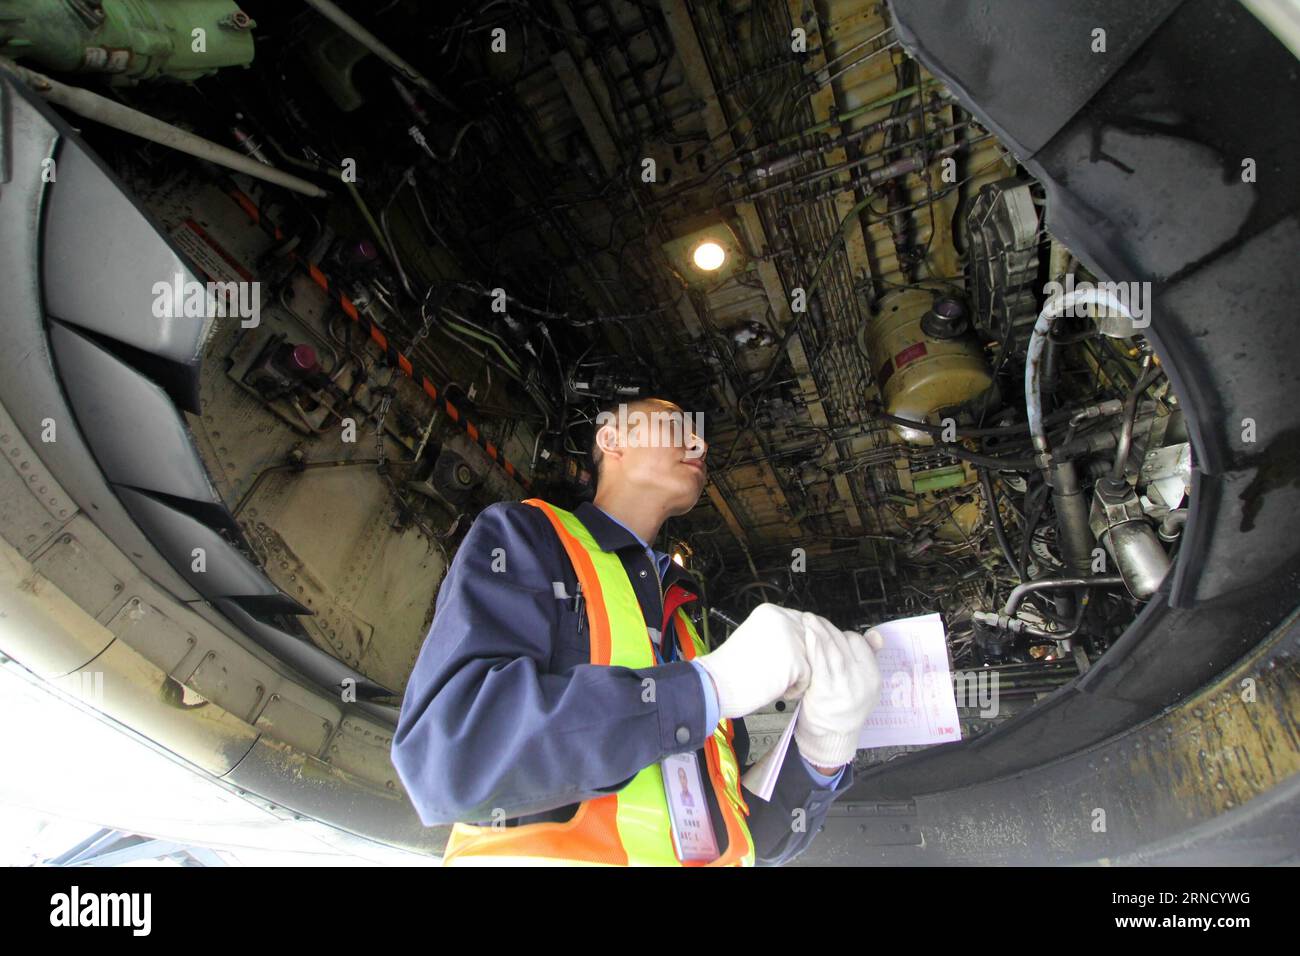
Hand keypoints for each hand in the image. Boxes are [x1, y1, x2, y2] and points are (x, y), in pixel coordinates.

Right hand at [695, 603, 811, 718]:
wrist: (718, 683)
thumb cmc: (730, 667)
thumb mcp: (754, 637)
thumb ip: (775, 634)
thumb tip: (794, 643)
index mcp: (770, 612)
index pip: (800, 623)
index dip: (797, 644)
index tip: (787, 658)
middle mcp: (783, 620)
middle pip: (809, 640)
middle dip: (800, 659)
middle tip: (782, 673)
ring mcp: (791, 640)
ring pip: (810, 659)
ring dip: (798, 674)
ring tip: (778, 681)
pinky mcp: (796, 661)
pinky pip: (808, 677)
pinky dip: (796, 688)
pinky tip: (779, 689)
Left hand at [793, 613, 883, 769]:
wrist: (831, 737)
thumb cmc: (842, 709)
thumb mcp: (863, 686)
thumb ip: (868, 658)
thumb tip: (876, 635)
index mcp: (873, 678)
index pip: (859, 644)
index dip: (843, 635)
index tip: (830, 633)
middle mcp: (862, 682)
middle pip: (844, 645)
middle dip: (827, 629)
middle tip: (813, 618)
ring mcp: (845, 687)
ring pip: (833, 651)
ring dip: (819, 631)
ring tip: (808, 620)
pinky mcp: (827, 692)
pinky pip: (821, 663)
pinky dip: (814, 646)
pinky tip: (807, 635)